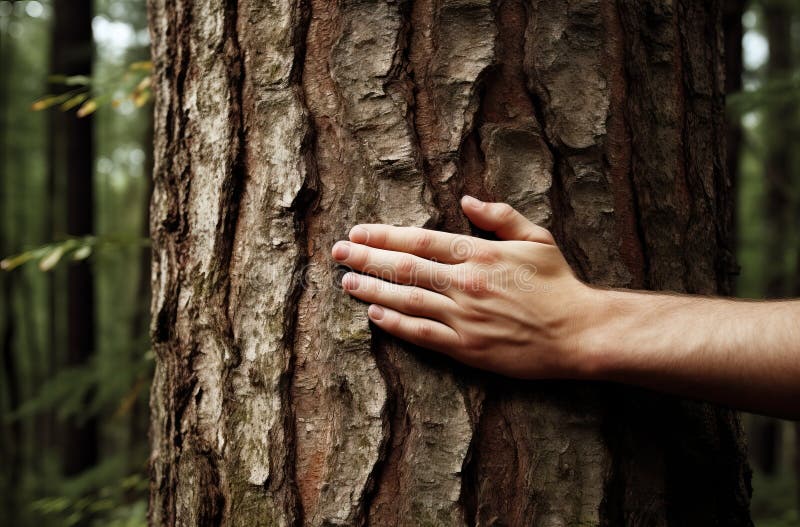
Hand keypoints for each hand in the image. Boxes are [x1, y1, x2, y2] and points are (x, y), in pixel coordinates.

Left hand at [330, 196, 599, 379]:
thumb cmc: (558, 284)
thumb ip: (500, 216)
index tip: (358, 233)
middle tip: (337, 253)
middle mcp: (465, 283)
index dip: (384, 236)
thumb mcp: (536, 238)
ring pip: (407, 299)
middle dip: (366, 258)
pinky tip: (375, 314)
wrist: (578, 333)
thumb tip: (467, 200)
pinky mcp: (466, 347)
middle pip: (405, 267)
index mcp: (480, 254)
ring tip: (347, 282)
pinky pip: (422, 333)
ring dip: (373, 289)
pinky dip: (395, 323)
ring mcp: (464, 317)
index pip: (419, 240)